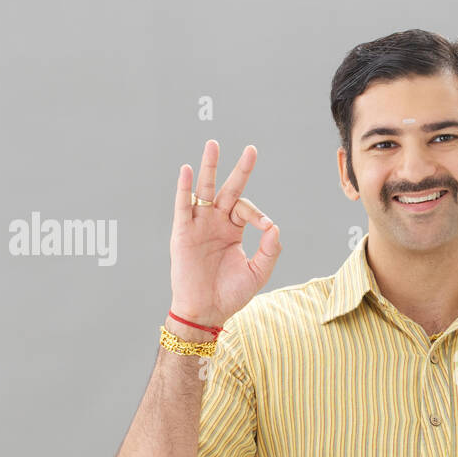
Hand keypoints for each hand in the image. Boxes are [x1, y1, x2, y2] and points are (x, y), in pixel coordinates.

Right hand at [168, 139, 282, 327]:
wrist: (206, 311)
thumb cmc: (230, 294)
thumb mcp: (258, 271)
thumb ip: (269, 249)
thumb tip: (274, 225)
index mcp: (232, 230)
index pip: (246, 209)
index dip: (258, 214)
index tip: (265, 227)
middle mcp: (215, 223)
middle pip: (227, 189)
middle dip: (239, 170)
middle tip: (251, 149)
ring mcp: (198, 225)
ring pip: (204, 191)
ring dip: (209, 167)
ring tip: (213, 145)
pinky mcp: (183, 233)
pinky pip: (183, 206)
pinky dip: (185, 188)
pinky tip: (188, 170)